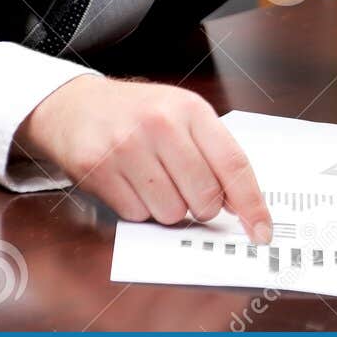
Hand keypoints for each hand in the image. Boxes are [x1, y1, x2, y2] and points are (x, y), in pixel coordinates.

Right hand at [14, 76, 270, 240]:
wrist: (74, 106)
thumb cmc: (138, 114)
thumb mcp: (181, 115)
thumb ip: (213, 153)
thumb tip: (240, 205)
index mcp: (191, 109)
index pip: (233, 164)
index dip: (251, 203)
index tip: (262, 230)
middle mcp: (160, 125)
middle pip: (204, 197)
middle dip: (202, 207)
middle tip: (188, 190)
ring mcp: (127, 147)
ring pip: (171, 213)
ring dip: (168, 208)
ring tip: (153, 180)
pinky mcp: (100, 169)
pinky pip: (137, 215)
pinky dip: (139, 208)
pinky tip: (130, 183)